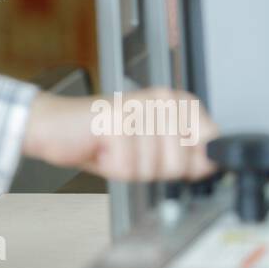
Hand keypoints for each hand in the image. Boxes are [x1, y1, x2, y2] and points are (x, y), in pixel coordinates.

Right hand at [22, 88, 218, 182]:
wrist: (55, 126)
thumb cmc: (102, 137)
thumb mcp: (152, 149)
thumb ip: (187, 154)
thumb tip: (213, 162)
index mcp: (174, 100)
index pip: (209, 140)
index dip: (188, 160)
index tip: (162, 153)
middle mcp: (160, 98)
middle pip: (182, 162)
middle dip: (155, 169)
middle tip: (132, 153)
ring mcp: (139, 108)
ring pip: (155, 168)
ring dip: (131, 169)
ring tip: (116, 150)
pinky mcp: (116, 122)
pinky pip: (129, 169)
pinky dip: (113, 169)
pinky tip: (102, 149)